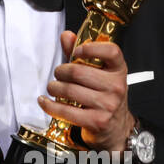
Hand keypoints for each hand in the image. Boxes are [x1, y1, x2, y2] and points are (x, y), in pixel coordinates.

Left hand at [40, 31, 133, 151]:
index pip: (111, 51)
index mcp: (119, 70)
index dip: (90, 48)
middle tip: (58, 74)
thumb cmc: (104, 96)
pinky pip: (65, 111)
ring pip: (69, 90)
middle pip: (78, 71)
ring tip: (53, 87)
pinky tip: (44, 101)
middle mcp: (117, 86)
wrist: (116, 127)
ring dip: (54, 88)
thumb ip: (81, 54)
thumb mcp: (99, 73)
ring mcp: (108, 105)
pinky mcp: (97, 121)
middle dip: (60, 72)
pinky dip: (49, 105)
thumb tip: (67, 36)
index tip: (75, 52)